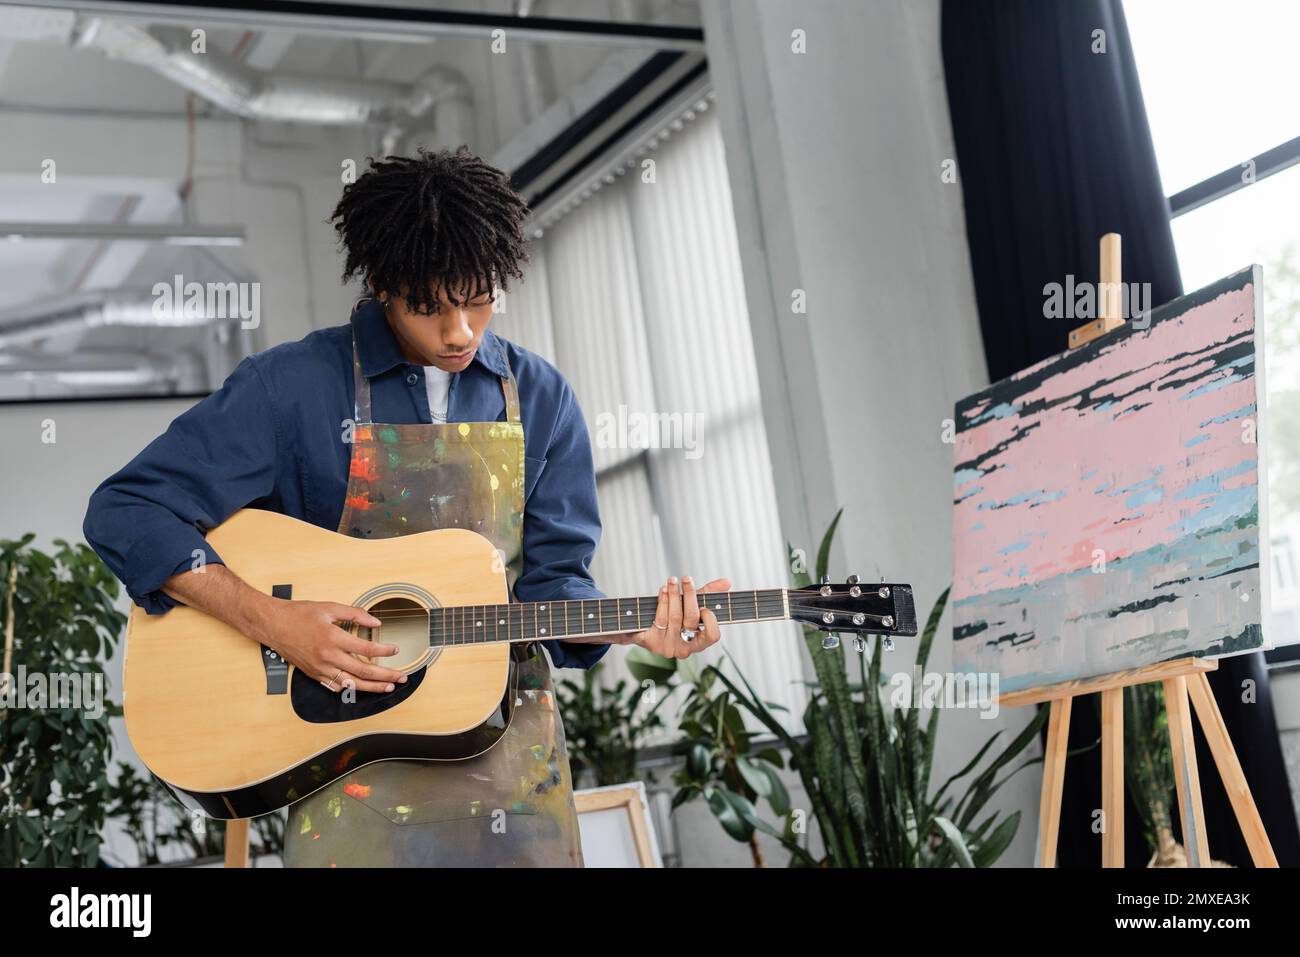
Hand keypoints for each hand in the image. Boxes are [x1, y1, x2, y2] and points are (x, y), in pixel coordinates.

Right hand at [251, 599, 407, 694]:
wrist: (272, 624)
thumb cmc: (298, 615)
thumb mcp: (329, 607)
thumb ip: (355, 614)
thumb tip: (375, 621)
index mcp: (333, 638)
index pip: (366, 648)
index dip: (384, 650)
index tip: (395, 650)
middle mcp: (328, 656)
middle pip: (363, 671)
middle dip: (386, 675)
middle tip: (401, 676)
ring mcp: (320, 668)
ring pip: (351, 683)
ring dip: (372, 687)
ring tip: (388, 687)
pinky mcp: (313, 674)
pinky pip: (335, 686)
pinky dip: (350, 688)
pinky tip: (362, 688)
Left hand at [630, 575, 731, 659]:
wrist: (643, 631)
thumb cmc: (673, 618)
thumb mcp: (691, 607)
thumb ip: (708, 595)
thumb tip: (727, 582)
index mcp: (699, 643)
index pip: (712, 636)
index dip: (710, 620)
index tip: (705, 606)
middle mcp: (685, 648)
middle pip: (692, 619)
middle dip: (690, 596)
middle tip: (687, 579)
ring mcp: (668, 646)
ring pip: (675, 617)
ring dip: (674, 595)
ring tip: (672, 580)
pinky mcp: (653, 642)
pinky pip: (660, 619)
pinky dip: (663, 602)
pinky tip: (663, 590)